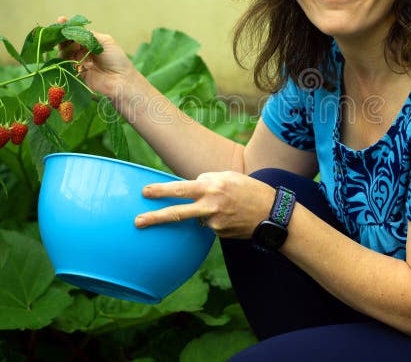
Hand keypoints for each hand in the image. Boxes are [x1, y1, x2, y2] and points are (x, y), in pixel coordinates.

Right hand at [57, 16, 134, 97]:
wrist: (120, 80)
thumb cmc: (116, 59)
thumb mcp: (105, 41)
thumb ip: (89, 35)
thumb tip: (74, 30)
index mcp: (92, 42)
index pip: (77, 33)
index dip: (69, 27)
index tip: (61, 20)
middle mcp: (84, 51)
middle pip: (69, 42)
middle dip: (65, 37)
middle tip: (63, 35)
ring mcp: (80, 62)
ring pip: (66, 52)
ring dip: (67, 48)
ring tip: (75, 48)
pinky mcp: (77, 73)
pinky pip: (67, 64)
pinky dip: (67, 59)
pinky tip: (73, 58)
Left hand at [134, 171, 276, 238]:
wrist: (273, 214)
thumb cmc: (251, 190)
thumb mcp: (229, 176)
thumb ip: (207, 181)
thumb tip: (190, 189)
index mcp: (212, 187)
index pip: (180, 189)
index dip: (160, 191)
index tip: (145, 192)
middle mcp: (210, 206)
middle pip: (177, 213)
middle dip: (154, 217)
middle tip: (137, 221)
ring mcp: (215, 223)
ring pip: (198, 216)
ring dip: (205, 211)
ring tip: (229, 206)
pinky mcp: (220, 235)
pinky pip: (210, 224)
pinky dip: (216, 219)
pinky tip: (232, 216)